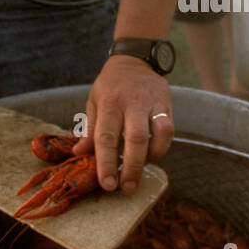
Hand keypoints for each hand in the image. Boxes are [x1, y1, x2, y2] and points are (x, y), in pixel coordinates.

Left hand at [73, 55, 173, 193]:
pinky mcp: (167, 104)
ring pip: (158, 134)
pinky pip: (169, 129)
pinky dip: (162, 147)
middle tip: (127, 187)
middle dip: (132, 167)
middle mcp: (131, 103)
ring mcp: (152, 103)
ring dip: (151, 158)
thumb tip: (79, 153)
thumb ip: (90, 128)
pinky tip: (152, 155)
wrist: (134, 61)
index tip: (107, 184)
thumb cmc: (110, 86)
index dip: (106, 163)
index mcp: (108, 103)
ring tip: (140, 172)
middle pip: (135, 139)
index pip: (106, 136)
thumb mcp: (93, 102)